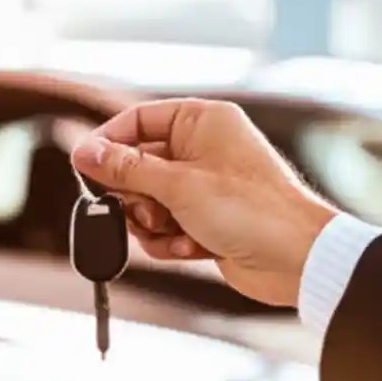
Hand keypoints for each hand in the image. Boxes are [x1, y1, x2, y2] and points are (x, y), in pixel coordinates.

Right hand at [71, 98, 337, 305]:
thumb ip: (126, 169)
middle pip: (138, 166)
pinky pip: (165, 227)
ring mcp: (204, 187)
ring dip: (152, 225)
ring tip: (176, 232)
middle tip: (148, 211)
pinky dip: (171, 241)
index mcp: (203, 121)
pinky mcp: (206, 221)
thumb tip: (84, 152)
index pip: (139, 119)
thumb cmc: (252, 211)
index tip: (85, 166)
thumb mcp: (178, 186)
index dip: (109, 143)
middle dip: (136, 196)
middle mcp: (203, 148)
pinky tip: (193, 249)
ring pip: (147, 202)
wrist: (298, 260)